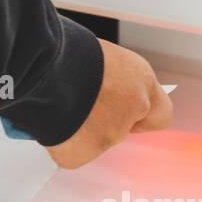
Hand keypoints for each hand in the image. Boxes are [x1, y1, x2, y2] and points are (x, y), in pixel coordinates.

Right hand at [45, 39, 171, 169]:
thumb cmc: (64, 49)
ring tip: (57, 106)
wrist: (41, 63)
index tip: (123, 111)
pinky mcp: (83, 153)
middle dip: (103, 122)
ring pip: (96, 141)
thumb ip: (110, 79)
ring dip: (80, 130)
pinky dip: (59, 142)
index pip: (160, 113)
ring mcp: (110, 134)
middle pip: (122, 128)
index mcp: (140, 79)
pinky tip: (49, 121)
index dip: (140, 116)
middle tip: (79, 107)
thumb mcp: (99, 56)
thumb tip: (99, 90)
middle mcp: (133, 108)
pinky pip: (71, 152)